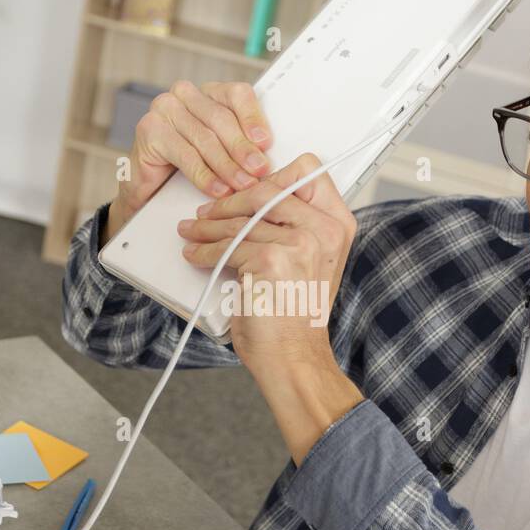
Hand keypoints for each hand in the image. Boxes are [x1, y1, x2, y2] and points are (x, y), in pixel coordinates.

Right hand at [102, 81, 273, 244]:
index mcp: (207, 92)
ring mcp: (164, 109)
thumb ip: (241, 145)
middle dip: (243, 149)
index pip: (236, 94)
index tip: (266, 143)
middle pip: (221, 119)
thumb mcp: (221, 151)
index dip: (253, 117)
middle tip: (259, 171)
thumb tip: (267, 157)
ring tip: (242, 185)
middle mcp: (184, 95)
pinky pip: (185, 155)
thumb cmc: (188, 167)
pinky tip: (217, 189)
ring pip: (205, 139)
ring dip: (227, 166)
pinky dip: (204, 176)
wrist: (149, 189)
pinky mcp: (149, 129)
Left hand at [178, 152, 364, 465]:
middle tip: (204, 214)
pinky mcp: (272, 259)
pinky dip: (204, 251)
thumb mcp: (306, 261)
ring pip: (241, 219)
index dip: (269, 176)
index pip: (307, 170)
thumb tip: (247, 201)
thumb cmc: (294, 315)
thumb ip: (291, 226)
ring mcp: (301, 243)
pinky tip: (196, 256)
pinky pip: (228, 245)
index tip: (244, 191)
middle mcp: (324, 229)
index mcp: (337, 224)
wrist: (293, 358)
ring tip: (192, 233)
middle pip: (265, 188)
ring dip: (208, 226)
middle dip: (227, 202)